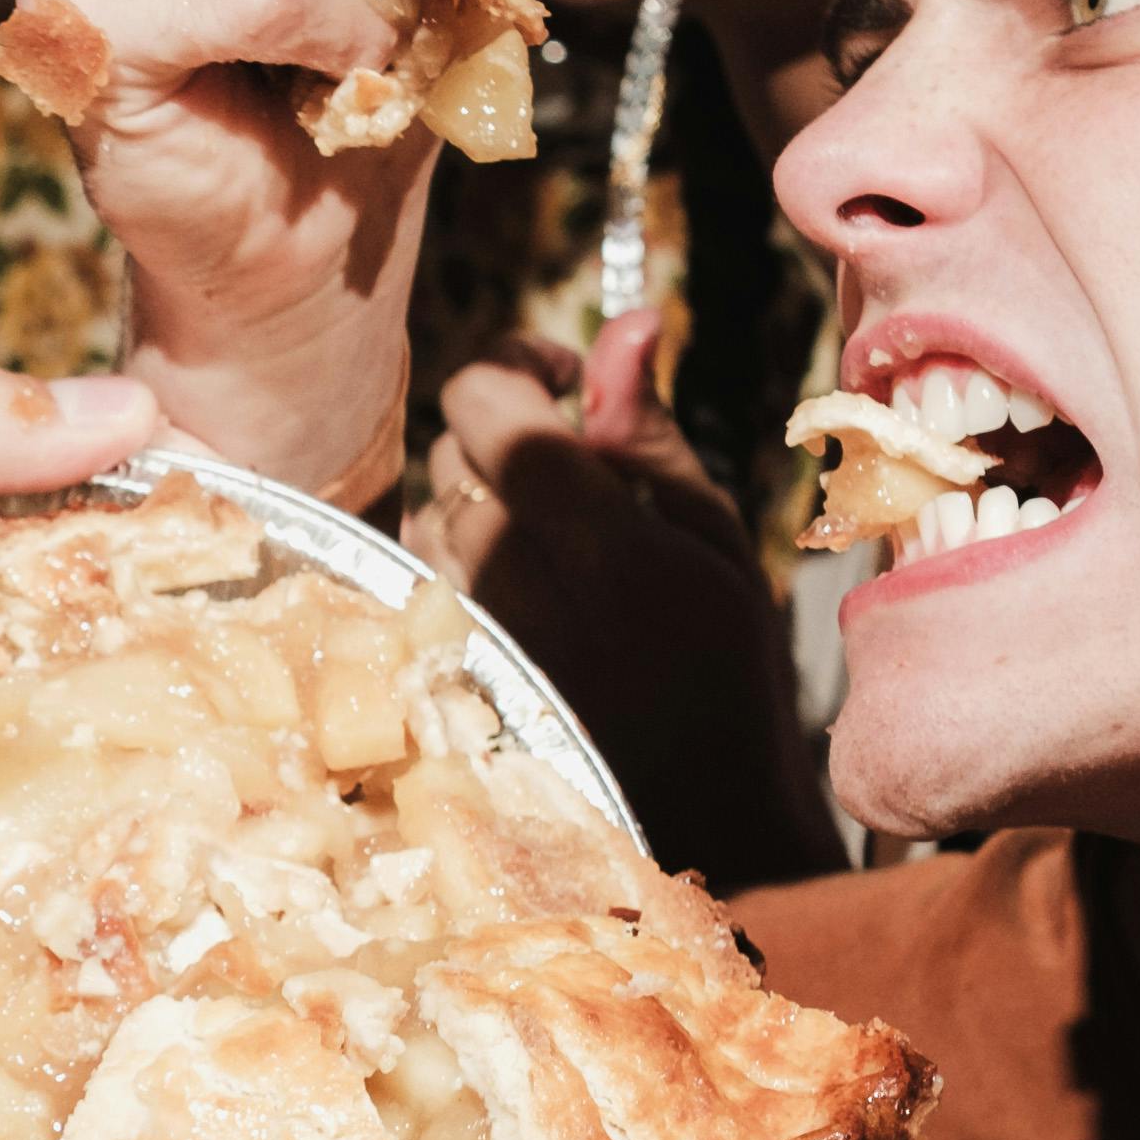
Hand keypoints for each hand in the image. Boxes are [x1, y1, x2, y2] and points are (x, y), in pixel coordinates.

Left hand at [422, 328, 841, 889]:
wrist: (698, 819)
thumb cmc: (727, 671)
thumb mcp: (716, 543)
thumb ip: (648, 433)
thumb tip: (623, 321)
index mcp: (605, 549)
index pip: (486, 401)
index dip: (518, 364)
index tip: (566, 382)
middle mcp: (516, 592)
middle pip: (451, 446)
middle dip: (507, 433)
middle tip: (577, 473)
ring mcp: (467, 637)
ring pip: (425, 506)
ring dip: (477, 499)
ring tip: (552, 541)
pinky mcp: (438, 673)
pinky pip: (413, 572)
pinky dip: (455, 557)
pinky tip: (517, 587)